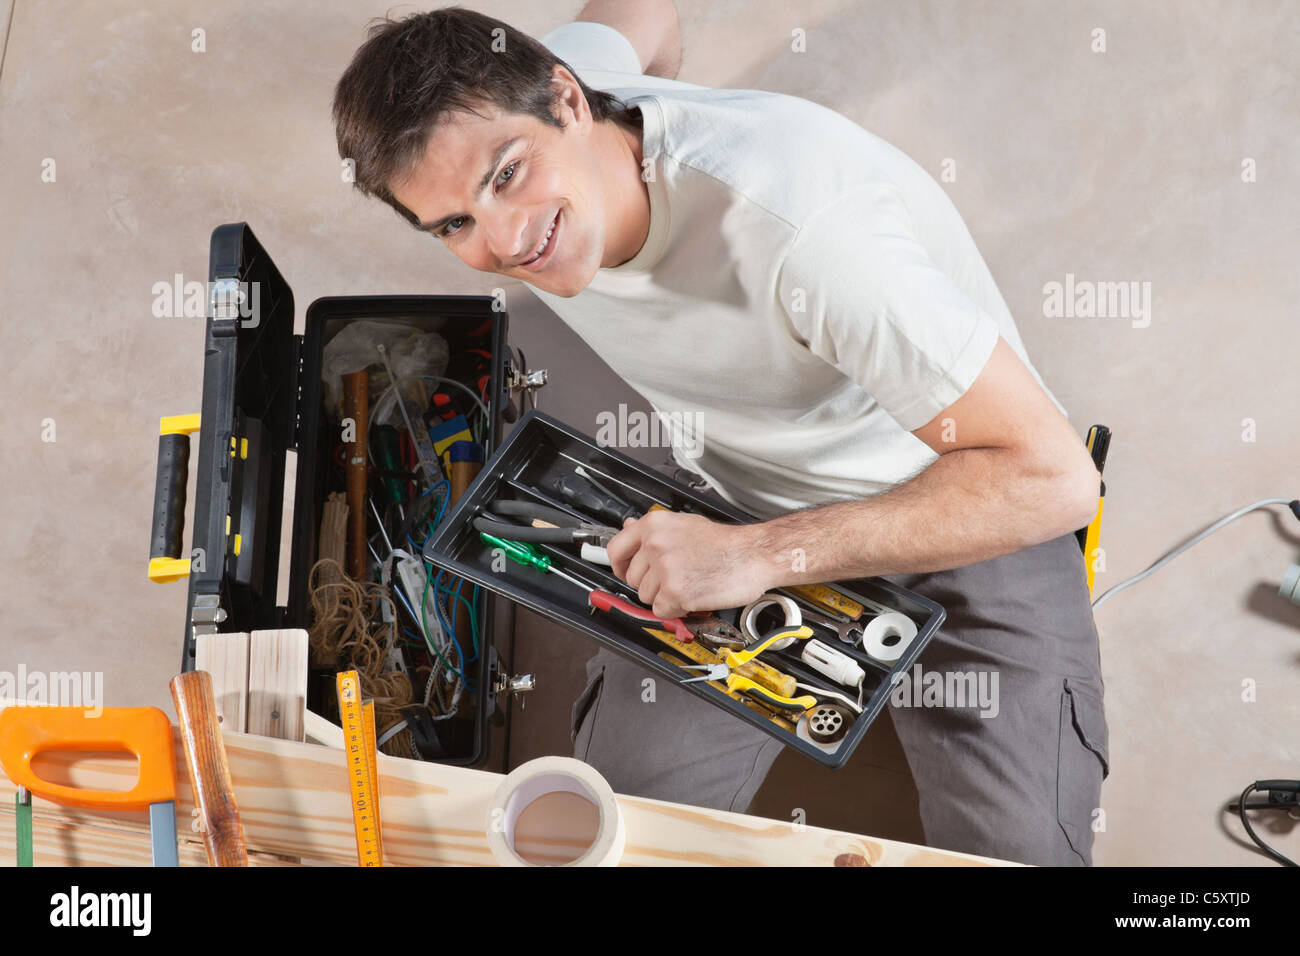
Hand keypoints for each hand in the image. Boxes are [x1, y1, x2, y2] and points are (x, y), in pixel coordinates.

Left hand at [606, 510, 769, 618]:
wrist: (753, 555)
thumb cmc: (726, 543)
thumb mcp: (685, 524)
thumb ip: (654, 532)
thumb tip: (628, 529)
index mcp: (654, 525)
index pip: (616, 549)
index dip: (619, 566)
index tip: (624, 572)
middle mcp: (655, 544)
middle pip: (632, 579)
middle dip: (651, 584)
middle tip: (676, 577)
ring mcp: (664, 569)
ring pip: (645, 597)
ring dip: (665, 597)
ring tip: (689, 583)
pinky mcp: (674, 592)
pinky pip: (661, 611)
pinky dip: (676, 610)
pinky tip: (693, 595)